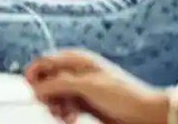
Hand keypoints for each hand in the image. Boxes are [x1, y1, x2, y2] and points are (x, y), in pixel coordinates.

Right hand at [25, 50, 169, 123]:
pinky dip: (64, 114)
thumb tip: (36, 88)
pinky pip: (64, 107)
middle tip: (55, 105)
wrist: (144, 114)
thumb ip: (60, 84)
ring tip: (68, 115)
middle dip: (47, 94)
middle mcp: (75, 72)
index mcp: (76, 59)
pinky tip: (72, 118)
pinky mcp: (83, 103)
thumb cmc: (123, 94)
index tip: (32, 91)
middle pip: (46, 80)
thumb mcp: (88, 86)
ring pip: (54, 96)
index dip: (34, 75)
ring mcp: (79, 88)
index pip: (44, 61)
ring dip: (56, 107)